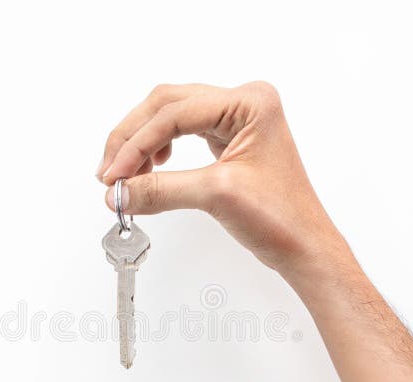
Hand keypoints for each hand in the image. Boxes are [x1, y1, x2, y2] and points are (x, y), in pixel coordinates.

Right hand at [96, 81, 353, 291]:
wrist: (304, 247)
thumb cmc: (282, 219)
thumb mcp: (216, 196)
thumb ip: (162, 190)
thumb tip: (118, 193)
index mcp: (250, 102)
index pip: (174, 112)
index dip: (137, 144)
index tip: (113, 176)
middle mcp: (244, 103)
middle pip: (167, 104)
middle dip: (133, 138)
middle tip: (109, 173)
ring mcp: (237, 120)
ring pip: (171, 117)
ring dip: (142, 143)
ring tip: (125, 175)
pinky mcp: (230, 140)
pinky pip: (183, 133)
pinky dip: (158, 150)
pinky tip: (150, 167)